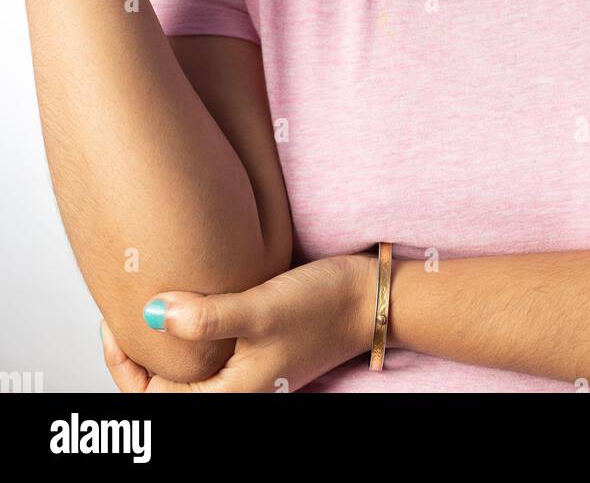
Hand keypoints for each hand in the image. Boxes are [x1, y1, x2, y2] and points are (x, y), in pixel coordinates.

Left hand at [99, 254, 377, 392]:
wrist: (369, 297)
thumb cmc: (323, 306)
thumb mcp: (261, 309)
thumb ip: (207, 316)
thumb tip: (152, 314)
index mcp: (230, 395)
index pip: (153, 398)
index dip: (124, 364)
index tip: (114, 322)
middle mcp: (233, 388)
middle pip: (164, 385)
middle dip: (135, 353)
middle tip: (120, 309)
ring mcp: (243, 369)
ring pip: (184, 365)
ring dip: (160, 341)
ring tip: (144, 301)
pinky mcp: (253, 347)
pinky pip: (206, 348)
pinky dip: (186, 329)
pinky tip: (183, 298)